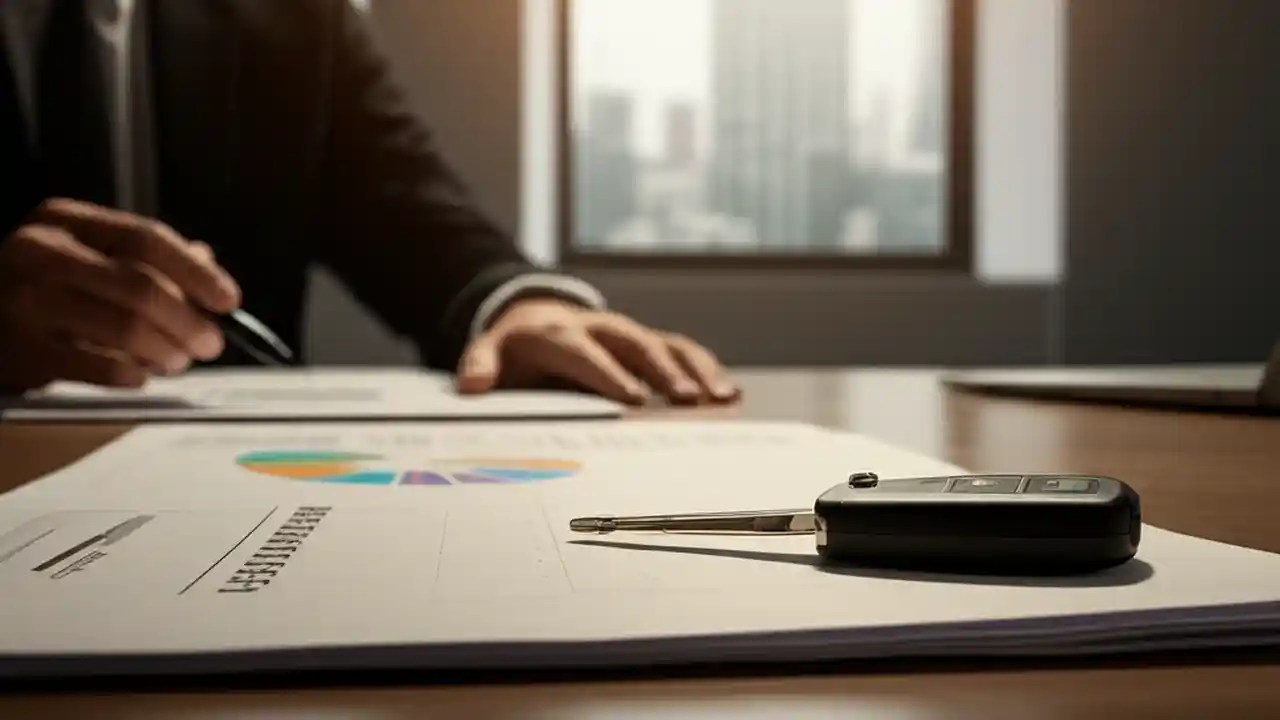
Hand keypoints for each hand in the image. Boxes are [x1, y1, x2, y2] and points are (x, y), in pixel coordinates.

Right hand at [0, 199, 240, 392]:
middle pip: (139, 284)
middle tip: (211, 344)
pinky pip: (94, 367)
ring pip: (121, 327)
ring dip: (165, 349)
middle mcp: (39, 251)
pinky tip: (141, 376)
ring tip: (179, 361)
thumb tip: (208, 265)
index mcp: (65, 220)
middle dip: (187, 320)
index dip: (196, 272)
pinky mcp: (20, 350)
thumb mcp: (85, 256)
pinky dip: (129, 374)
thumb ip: (145, 259)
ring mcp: (24, 300)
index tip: (229, 301)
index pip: (146, 237)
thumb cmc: (41, 284)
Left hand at [455, 297, 738, 405]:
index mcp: (561, 332)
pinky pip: (683, 351)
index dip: (609, 375)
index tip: (631, 398)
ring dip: (696, 372)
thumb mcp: (489, 349)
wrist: (536, 315)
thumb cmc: (517, 346)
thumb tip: (472, 385)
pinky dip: (707, 370)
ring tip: (721, 399)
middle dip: (664, 372)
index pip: (586, 354)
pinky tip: (729, 394)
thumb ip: (480, 364)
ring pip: (668, 347)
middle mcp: (601, 328)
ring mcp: (630, 335)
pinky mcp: (649, 344)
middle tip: (687, 399)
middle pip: (637, 347)